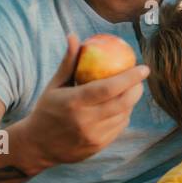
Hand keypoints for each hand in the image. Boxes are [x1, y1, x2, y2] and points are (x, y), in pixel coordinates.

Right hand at [13, 33, 149, 171]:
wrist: (37, 146)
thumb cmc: (46, 109)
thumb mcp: (54, 86)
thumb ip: (68, 63)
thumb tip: (74, 36)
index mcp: (74, 102)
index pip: (109, 88)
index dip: (130, 77)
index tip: (143, 68)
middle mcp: (85, 120)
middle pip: (123, 103)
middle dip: (137, 89)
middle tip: (140, 79)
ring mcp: (93, 136)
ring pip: (123, 116)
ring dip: (131, 102)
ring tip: (130, 91)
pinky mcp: (98, 146)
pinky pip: (119, 127)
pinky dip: (123, 115)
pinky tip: (120, 107)